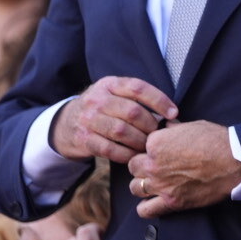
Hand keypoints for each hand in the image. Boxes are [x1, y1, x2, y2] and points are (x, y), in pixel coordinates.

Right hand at [52, 77, 175, 164]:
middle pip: (132, 112)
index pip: (138, 88)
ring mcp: (87, 119)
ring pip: (122, 131)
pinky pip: (110, 149)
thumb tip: (170, 115)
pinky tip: (134, 155)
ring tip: (148, 146)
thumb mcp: (115, 94)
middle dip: (150, 125)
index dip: (159, 100)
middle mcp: (97, 99)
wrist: (66, 123)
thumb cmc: (103, 109)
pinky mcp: (83, 139)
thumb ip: (137, 99)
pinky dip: (126, 154)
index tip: (174, 113)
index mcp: (109, 84)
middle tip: (158, 134)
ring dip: (140, 141)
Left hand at [127, 121, 240, 218]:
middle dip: (143, 165)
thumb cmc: (217, 141)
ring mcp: (161, 185)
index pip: (140, 146)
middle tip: (157, 166)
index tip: (160, 151)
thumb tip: (166, 127)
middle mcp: (153, 164)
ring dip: (143, 184)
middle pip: (133, 167)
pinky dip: (146, 207)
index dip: (149, 149)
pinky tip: (153, 201)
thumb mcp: (193, 126)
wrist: (236, 161)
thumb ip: (173, 129)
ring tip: (156, 183)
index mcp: (156, 143)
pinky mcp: (172, 202)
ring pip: (135, 187)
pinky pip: (145, 210)